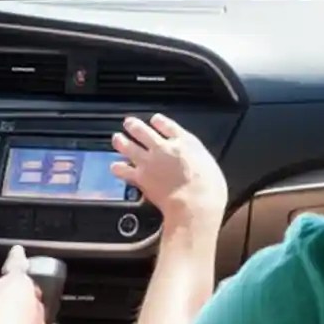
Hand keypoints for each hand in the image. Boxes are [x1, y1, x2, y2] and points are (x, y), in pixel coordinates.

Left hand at [111, 114, 227, 236]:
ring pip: (129, 146)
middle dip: (134, 126)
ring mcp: (149, 161)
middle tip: (128, 123)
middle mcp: (163, 148)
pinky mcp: (140, 177)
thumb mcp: (209, 164)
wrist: (194, 204)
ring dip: (121, 141)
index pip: (168, 125)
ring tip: (116, 138)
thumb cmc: (209, 188)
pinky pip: (123, 170)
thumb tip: (194, 160)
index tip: (155, 119)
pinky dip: (118, 168)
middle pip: (143, 131)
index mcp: (184, 142)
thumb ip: (197, 158)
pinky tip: (114, 167)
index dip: (159, 121)